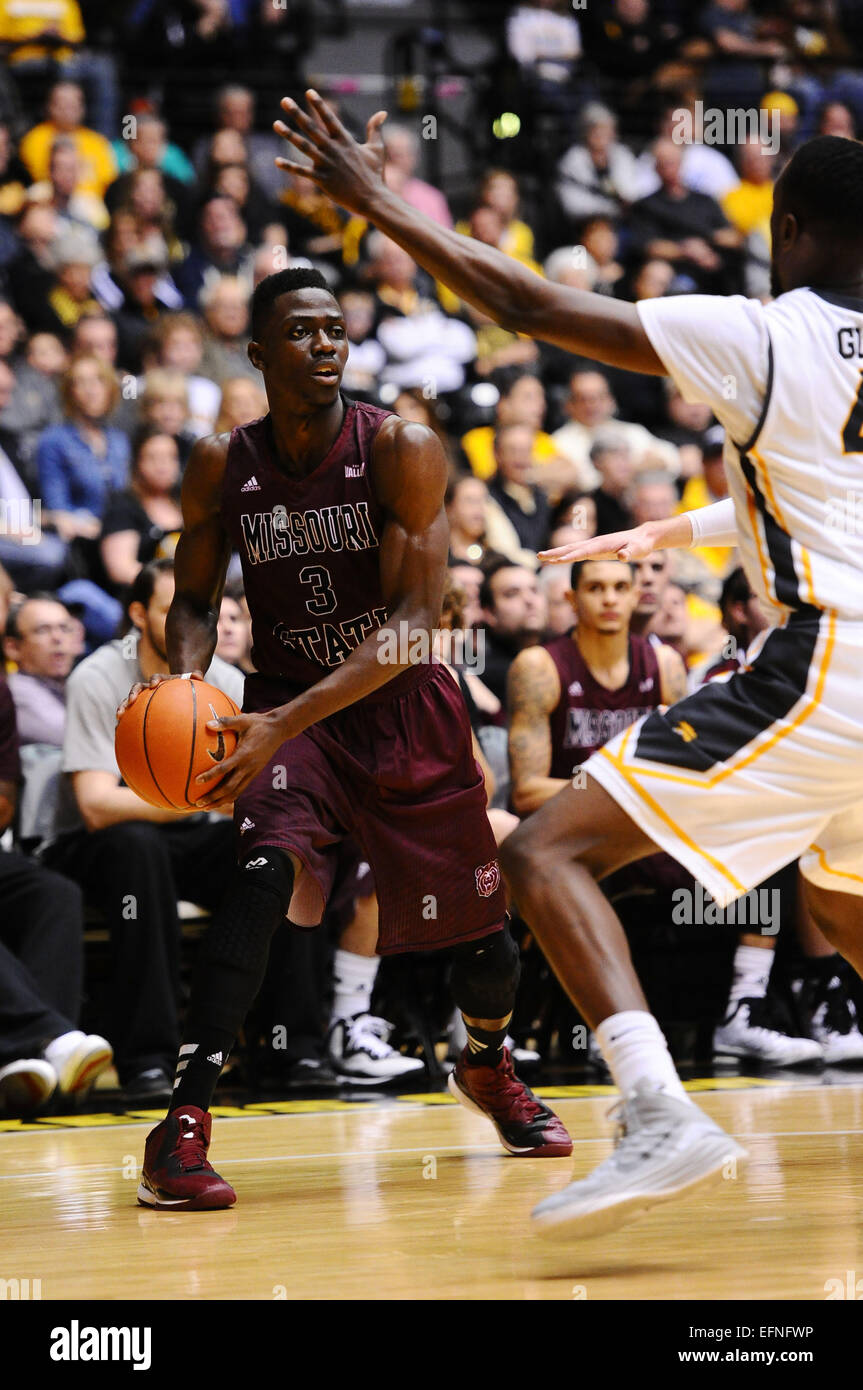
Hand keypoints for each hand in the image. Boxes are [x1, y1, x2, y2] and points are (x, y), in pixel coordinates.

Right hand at [115, 669, 203, 721]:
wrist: (176, 688)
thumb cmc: (184, 686)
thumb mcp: (191, 681)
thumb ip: (195, 676)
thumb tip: (197, 675)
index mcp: (161, 681)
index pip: (156, 678)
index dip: (155, 680)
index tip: (154, 685)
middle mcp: (148, 688)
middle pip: (137, 688)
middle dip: (132, 694)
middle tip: (130, 701)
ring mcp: (142, 698)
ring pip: (129, 701)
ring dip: (123, 707)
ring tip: (118, 718)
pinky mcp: (139, 708)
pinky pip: (130, 714)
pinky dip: (125, 721)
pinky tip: (119, 731)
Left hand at [194, 705, 301, 807]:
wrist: (279, 730)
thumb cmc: (259, 723)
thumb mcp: (243, 719)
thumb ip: (225, 722)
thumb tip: (207, 724)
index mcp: (244, 754)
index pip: (225, 769)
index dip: (211, 776)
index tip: (197, 781)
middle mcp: (248, 767)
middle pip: (229, 788)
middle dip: (213, 797)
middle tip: (198, 803)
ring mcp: (252, 772)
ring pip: (236, 793)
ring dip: (220, 802)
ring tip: (206, 807)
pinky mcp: (254, 774)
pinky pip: (241, 789)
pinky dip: (229, 797)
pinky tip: (219, 799)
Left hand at [274, 89, 387, 216]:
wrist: (372, 199)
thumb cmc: (375, 175)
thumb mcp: (377, 149)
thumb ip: (375, 129)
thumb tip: (382, 113)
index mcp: (345, 141)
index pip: (329, 118)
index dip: (319, 105)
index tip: (309, 91)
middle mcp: (334, 150)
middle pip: (312, 128)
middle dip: (297, 113)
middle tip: (284, 100)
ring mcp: (327, 165)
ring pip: (304, 146)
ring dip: (289, 135)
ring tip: (275, 124)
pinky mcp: (322, 180)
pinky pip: (303, 172)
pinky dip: (290, 167)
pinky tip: (277, 161)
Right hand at [539, 522, 660, 565]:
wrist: (643, 538)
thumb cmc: (641, 544)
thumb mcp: (638, 550)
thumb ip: (630, 553)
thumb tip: (623, 556)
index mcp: (603, 544)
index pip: (584, 551)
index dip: (571, 556)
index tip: (558, 560)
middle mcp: (595, 543)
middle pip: (571, 548)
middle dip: (555, 553)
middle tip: (539, 556)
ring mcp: (594, 546)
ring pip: (571, 550)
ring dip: (556, 554)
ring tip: (541, 558)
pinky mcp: (595, 550)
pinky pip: (576, 553)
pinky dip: (565, 556)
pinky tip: (557, 560)